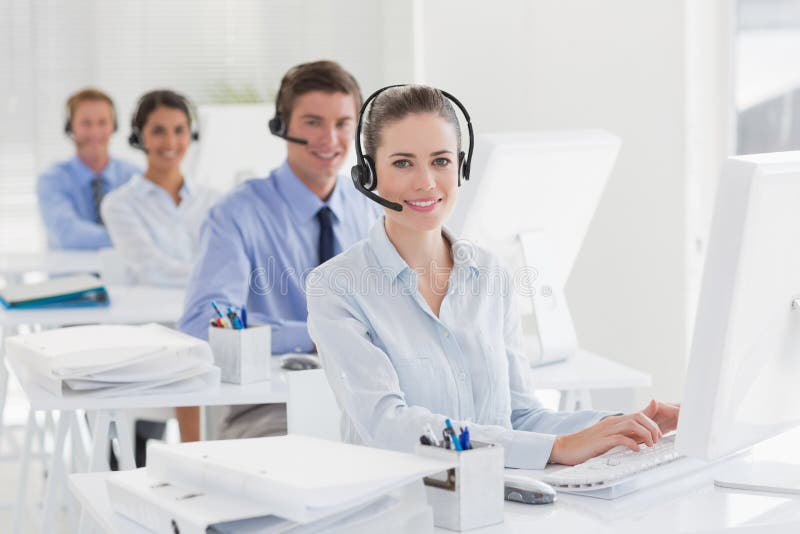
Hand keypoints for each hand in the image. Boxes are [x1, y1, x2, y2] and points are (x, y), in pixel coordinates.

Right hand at [549, 400, 677, 465]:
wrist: (565, 447)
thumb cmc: (586, 445)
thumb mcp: (608, 438)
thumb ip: (623, 435)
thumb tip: (639, 437)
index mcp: (614, 421)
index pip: (638, 414)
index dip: (653, 420)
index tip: (661, 431)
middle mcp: (611, 423)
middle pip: (638, 416)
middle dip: (652, 427)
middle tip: (657, 440)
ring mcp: (606, 430)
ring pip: (632, 424)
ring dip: (645, 434)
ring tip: (650, 445)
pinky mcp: (601, 441)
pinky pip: (620, 438)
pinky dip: (631, 443)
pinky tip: (636, 449)